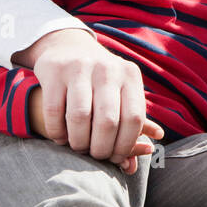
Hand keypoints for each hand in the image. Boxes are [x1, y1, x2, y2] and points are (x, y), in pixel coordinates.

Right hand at [18, 29, 162, 173]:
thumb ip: (134, 118)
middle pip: (107, 122)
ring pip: (79, 117)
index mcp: (130, 75)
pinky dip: (56, 131)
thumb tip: (152, 145)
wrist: (69, 48)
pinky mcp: (54, 71)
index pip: (134, 118)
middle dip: (101, 148)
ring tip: (78, 147)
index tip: (115, 158)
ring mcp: (80, 67)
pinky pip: (54, 111)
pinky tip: (60, 137)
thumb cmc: (102, 81)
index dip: (125, 145)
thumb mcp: (123, 91)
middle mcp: (108, 69)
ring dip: (78, 141)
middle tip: (95, 155)